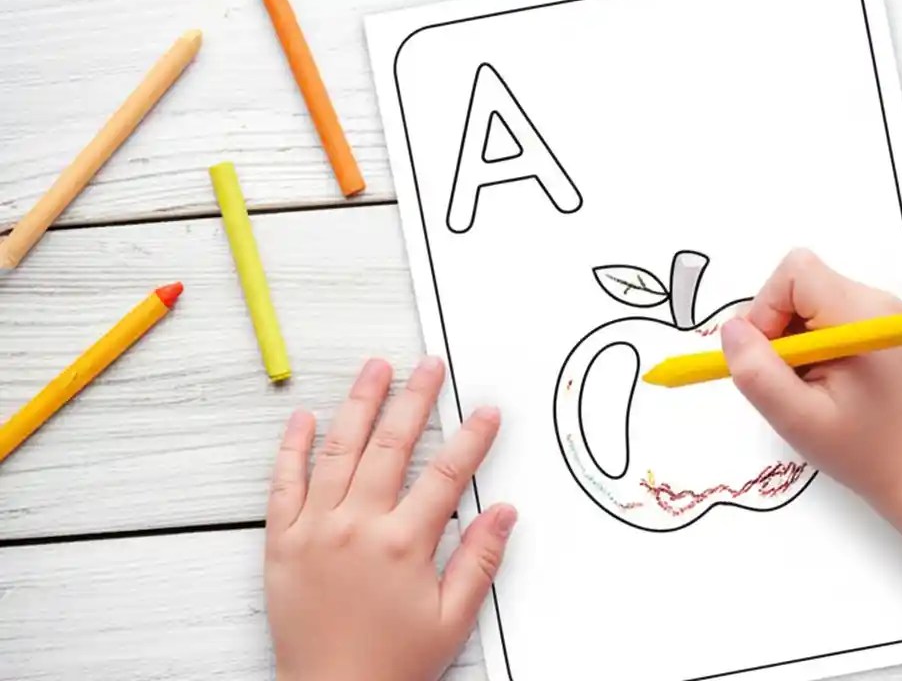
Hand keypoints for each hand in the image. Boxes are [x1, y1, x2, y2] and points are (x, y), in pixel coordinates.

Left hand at [265, 357, 516, 680]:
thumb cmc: (389, 665)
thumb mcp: (452, 619)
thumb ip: (479, 560)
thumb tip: (503, 514)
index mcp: (403, 545)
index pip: (446, 474)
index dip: (471, 438)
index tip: (486, 412)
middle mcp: (357, 527)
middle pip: (391, 446)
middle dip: (416, 399)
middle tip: (429, 367)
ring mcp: (314, 529)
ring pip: (339, 450)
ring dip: (360, 403)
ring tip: (375, 369)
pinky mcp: (280, 542)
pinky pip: (284, 482)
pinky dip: (294, 447)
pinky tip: (306, 418)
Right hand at [720, 250, 901, 513]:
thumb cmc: (866, 451)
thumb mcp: (799, 419)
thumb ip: (758, 372)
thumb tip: (730, 330)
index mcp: (860, 316)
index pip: (795, 272)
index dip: (766, 309)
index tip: (769, 357)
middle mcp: (873, 302)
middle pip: (797, 285)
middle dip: (774, 329)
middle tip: (785, 380)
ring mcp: (876, 314)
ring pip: (805, 302)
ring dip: (790, 342)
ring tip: (807, 388)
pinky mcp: (873, 328)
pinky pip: (821, 318)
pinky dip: (806, 347)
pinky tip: (821, 383)